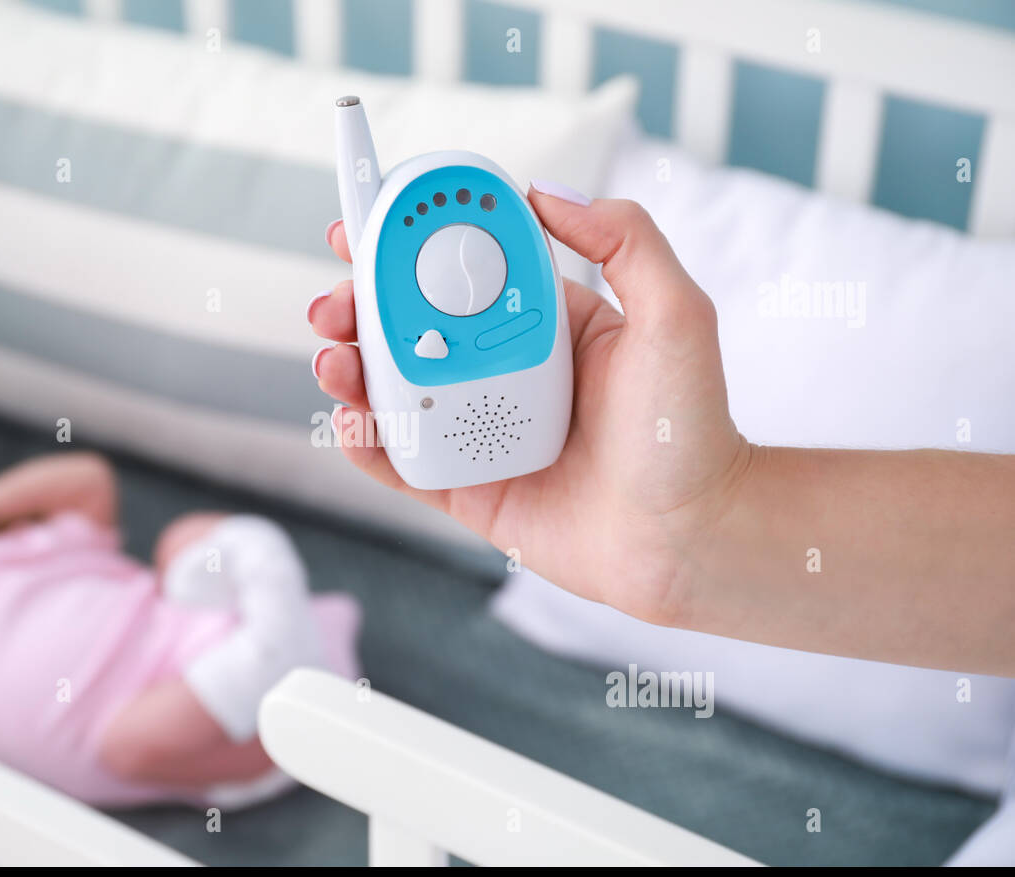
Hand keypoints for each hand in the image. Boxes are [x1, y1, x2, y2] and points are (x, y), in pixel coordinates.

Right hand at [310, 188, 748, 625]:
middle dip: (359, 306)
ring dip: (349, 368)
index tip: (366, 222)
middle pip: (410, 325)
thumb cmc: (691, 432)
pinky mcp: (465, 485)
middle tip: (331, 305)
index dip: (410, 241)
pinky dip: (364, 439)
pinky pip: (400, 458)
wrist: (690, 540)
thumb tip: (547, 191)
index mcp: (544, 322)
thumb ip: (626, 240)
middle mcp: (503, 369)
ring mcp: (478, 427)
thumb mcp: (676, 316)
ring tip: (333, 361)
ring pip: (394, 388)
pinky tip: (350, 420)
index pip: (464, 266)